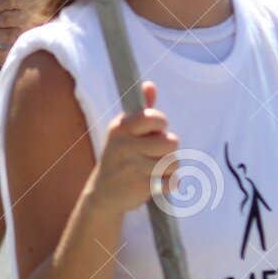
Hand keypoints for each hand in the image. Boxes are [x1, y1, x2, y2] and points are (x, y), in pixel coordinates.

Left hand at [0, 0, 39, 61]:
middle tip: (8, 13)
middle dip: (0, 8)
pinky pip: (5, 34)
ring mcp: (41, 21)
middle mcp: (45, 2)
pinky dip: (1, 38)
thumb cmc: (4, 21)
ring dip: (0, 24)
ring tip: (11, 26)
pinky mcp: (35, 39)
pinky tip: (11, 39)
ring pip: (5, 17)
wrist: (9, 51)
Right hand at [87, 80, 178, 214]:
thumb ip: (142, 111)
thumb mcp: (125, 133)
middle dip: (168, 150)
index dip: (160, 126)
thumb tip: (150, 85)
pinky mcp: (141, 186)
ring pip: (174, 162)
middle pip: (171, 142)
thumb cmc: (120, 158)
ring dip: (169, 168)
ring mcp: (133, 166)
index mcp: (121, 127)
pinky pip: (173, 181)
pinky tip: (156, 183)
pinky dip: (169, 184)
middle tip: (154, 154)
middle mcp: (125, 145)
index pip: (154, 118)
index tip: (153, 133)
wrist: (103, 194)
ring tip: (154, 169)